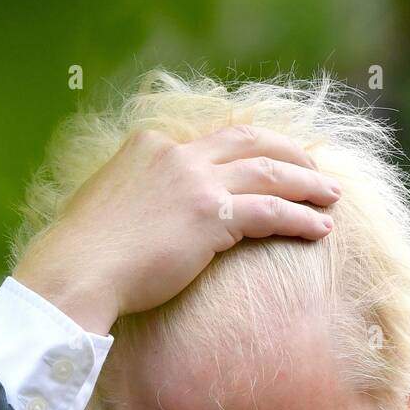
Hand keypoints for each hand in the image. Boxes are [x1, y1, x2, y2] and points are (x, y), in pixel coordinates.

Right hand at [13, 124, 340, 333]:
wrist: (78, 271)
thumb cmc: (85, 253)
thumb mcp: (109, 204)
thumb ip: (137, 195)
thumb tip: (146, 214)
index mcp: (151, 146)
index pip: (215, 139)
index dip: (252, 148)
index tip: (273, 158)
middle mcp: (177, 154)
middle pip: (251, 142)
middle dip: (290, 153)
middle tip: (316, 170)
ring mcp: (195, 182)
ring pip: (269, 173)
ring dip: (306, 184)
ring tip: (332, 197)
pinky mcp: (210, 216)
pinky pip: (270, 212)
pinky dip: (299, 218)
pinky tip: (320, 229)